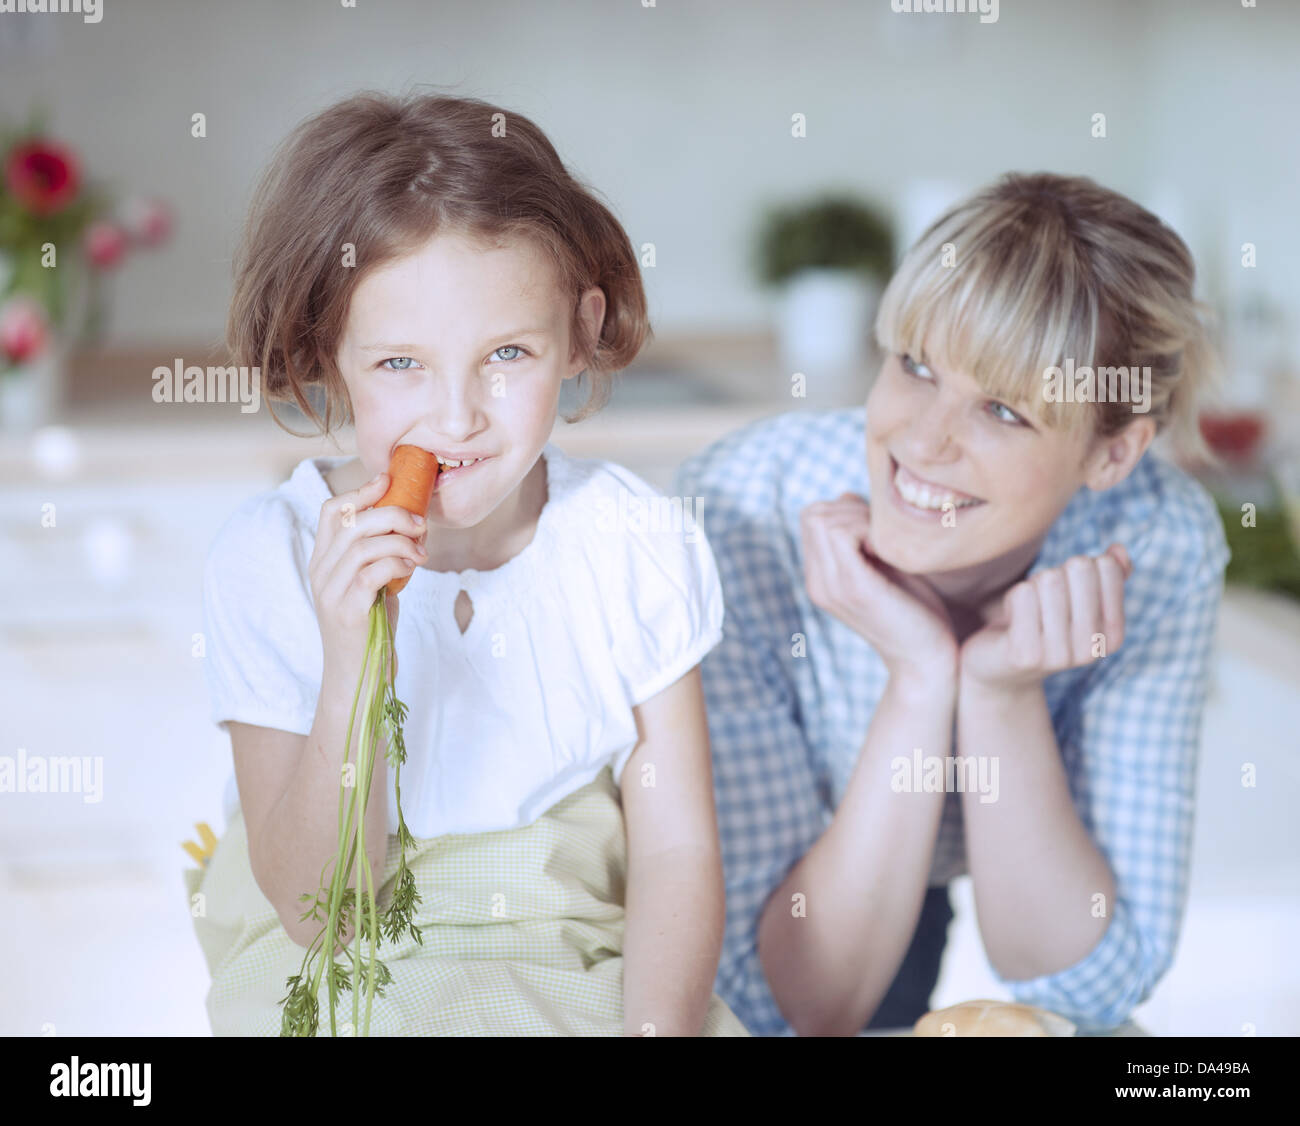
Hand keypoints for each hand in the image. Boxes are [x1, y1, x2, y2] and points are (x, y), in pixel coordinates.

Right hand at [308, 471, 427, 680]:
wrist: (359, 677)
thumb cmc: (371, 627)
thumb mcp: (373, 584)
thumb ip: (380, 556)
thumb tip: (411, 523)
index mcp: (322, 562)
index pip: (330, 512)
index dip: (359, 491)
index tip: (388, 480)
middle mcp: (320, 573)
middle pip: (351, 522)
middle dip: (392, 514)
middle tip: (420, 523)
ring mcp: (330, 592)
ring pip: (363, 546)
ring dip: (400, 541)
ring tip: (421, 552)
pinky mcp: (347, 611)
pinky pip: (372, 573)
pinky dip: (397, 563)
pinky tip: (412, 568)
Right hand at [800, 492, 957, 680]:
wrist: (928, 662)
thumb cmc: (916, 612)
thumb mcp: (884, 566)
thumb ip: (862, 536)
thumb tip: (847, 496)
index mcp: (821, 578)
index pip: (812, 517)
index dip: (847, 509)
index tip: (880, 531)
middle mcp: (817, 583)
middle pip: (813, 513)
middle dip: (852, 509)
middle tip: (886, 535)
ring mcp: (830, 586)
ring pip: (823, 518)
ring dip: (861, 518)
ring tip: (888, 544)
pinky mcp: (852, 588)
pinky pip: (842, 533)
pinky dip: (868, 529)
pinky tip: (891, 551)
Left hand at [959, 543, 1131, 690]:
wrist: (1002, 670)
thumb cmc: (1043, 625)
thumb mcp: (1078, 602)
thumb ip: (1106, 576)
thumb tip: (1117, 550)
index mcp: (1113, 635)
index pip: (1106, 566)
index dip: (1079, 568)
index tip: (1067, 595)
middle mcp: (1092, 648)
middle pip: (1079, 568)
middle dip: (1054, 573)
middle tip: (1042, 602)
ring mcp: (1059, 655)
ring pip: (1049, 580)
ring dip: (1032, 588)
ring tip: (1027, 613)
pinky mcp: (1025, 653)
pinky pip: (1023, 594)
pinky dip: (1013, 598)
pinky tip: (1011, 622)